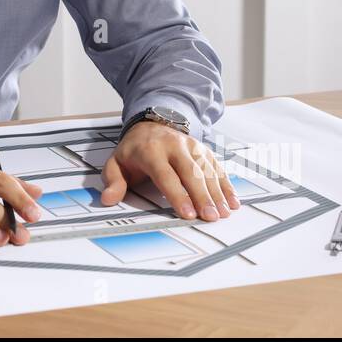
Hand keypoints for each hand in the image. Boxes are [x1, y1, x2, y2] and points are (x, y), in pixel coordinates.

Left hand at [101, 121, 239, 220]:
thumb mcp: (116, 163)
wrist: (150, 124)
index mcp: (150, 150)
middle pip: (191, 172)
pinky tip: (232, 202)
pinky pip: (217, 167)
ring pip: (207, 170)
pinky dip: (226, 185)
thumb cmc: (133, 150)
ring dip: (217, 193)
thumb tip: (108, 199)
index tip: (187, 213)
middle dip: (202, 196)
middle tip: (210, 217)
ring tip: (223, 214)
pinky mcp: (203, 150)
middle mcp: (174, 146)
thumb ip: (113, 181)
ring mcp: (191, 146)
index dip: (177, 195)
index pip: (165, 174)